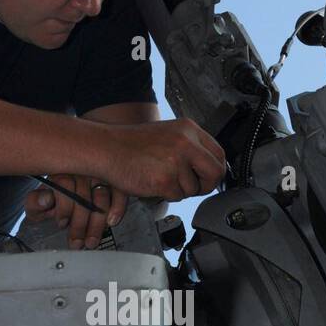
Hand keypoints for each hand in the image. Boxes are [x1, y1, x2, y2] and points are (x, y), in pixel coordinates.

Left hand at [23, 173, 128, 248]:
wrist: (64, 199)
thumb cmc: (53, 203)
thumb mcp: (38, 204)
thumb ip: (35, 202)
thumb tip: (46, 199)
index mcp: (60, 171)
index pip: (64, 183)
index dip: (63, 207)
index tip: (62, 223)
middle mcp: (81, 169)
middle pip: (83, 194)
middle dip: (80, 224)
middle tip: (77, 242)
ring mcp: (99, 174)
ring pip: (101, 197)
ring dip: (97, 223)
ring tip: (91, 241)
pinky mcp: (115, 182)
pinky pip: (120, 193)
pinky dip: (117, 209)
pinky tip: (111, 222)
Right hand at [94, 118, 226, 199]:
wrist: (106, 148)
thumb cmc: (131, 144)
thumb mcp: (168, 135)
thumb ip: (190, 147)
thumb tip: (209, 168)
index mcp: (188, 129)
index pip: (219, 154)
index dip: (214, 170)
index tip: (207, 177)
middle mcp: (185, 143)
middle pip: (215, 173)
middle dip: (206, 185)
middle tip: (193, 187)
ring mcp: (176, 161)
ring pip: (194, 189)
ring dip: (180, 190)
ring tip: (161, 178)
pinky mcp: (165, 179)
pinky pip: (177, 197)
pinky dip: (166, 195)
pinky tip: (153, 182)